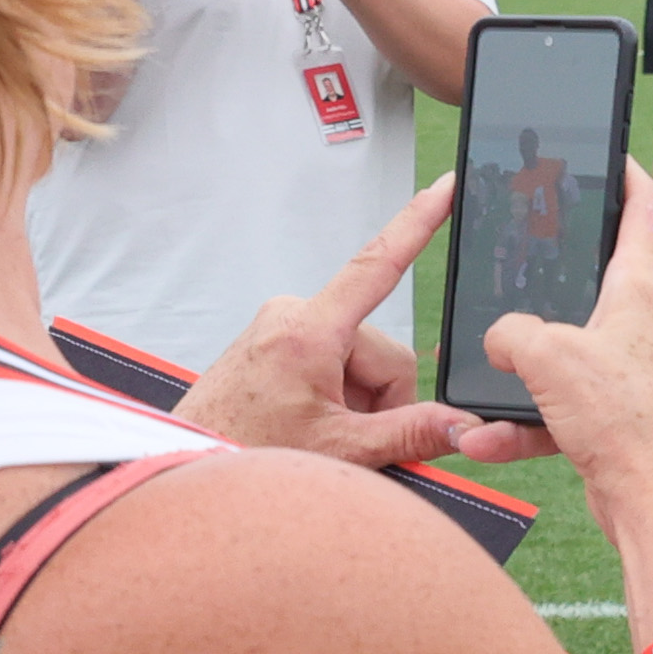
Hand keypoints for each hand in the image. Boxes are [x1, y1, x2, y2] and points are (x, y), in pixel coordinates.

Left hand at [177, 175, 549, 466]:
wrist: (190, 464)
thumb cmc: (244, 452)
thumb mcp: (343, 450)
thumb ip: (411, 434)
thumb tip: (462, 425)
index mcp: (308, 331)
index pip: (378, 265)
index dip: (419, 223)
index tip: (445, 188)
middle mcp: (293, 315)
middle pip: (381, 350)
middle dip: (380, 399)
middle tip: (353, 437)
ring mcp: (283, 325)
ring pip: (361, 358)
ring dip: (360, 400)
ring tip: (325, 433)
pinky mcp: (277, 339)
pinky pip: (335, 358)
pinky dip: (339, 393)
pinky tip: (314, 420)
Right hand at [482, 164, 652, 539]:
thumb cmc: (624, 421)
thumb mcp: (546, 356)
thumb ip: (510, 331)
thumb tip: (499, 339)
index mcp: (643, 289)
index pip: (644, 207)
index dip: (622, 174)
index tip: (604, 155)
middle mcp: (648, 323)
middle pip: (603, 275)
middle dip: (557, 269)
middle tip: (524, 255)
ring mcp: (636, 369)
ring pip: (572, 349)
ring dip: (526, 367)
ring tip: (488, 382)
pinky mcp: (621, 413)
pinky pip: (563, 405)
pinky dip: (526, 421)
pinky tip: (488, 439)